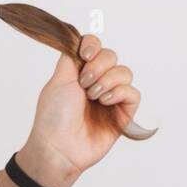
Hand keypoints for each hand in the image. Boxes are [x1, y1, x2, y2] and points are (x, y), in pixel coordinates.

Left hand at [17, 34, 143, 186]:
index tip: (85, 54)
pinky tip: (105, 103)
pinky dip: (119, 93)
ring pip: (124, 72)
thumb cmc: (54, 116)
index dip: (93, 45)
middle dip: (98, 65)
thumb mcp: (58, 79)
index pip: (94, 46)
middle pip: (111, 55)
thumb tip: (79, 41)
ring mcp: (111, 96)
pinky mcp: (123, 113)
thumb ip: (71, 57)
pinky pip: (133, 92)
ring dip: (108, 80)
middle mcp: (96, 81)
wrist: (60, 146)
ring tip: (93, 97)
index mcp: (79, 72)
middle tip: (84, 83)